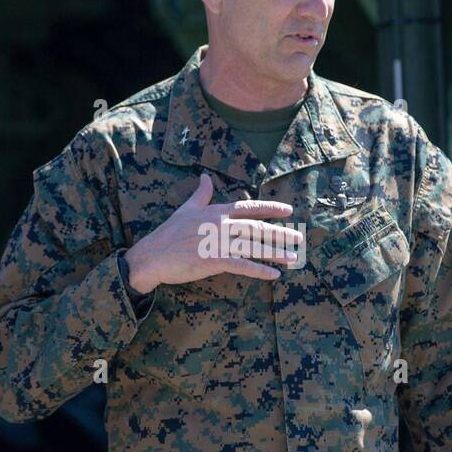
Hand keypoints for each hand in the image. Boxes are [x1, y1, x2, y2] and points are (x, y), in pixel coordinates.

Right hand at [123, 173, 302, 293]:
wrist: (153, 255)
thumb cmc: (169, 233)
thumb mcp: (186, 209)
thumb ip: (201, 194)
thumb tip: (205, 176)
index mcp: (217, 212)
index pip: (249, 207)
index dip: (271, 208)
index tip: (289, 210)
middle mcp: (221, 225)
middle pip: (257, 228)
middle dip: (280, 232)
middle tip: (298, 237)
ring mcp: (218, 243)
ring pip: (254, 246)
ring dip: (275, 252)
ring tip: (292, 256)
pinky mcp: (214, 261)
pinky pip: (242, 266)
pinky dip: (259, 270)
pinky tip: (274, 274)